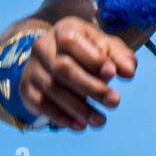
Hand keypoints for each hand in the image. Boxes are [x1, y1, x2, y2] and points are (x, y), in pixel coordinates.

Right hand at [19, 17, 137, 130]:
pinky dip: (60, 116)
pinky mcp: (26, 88)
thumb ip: (120, 57)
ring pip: (52, 89)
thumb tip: (128, 72)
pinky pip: (40, 104)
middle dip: (91, 87)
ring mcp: (32, 68)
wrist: (55, 58)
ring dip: (78, 107)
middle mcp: (43, 47)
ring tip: (100, 121)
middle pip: (63, 68)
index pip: (71, 42)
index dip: (92, 58)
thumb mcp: (106, 47)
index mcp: (64, 29)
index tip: (113, 74)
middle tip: (115, 102)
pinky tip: (79, 125)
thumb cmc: (89, 51)